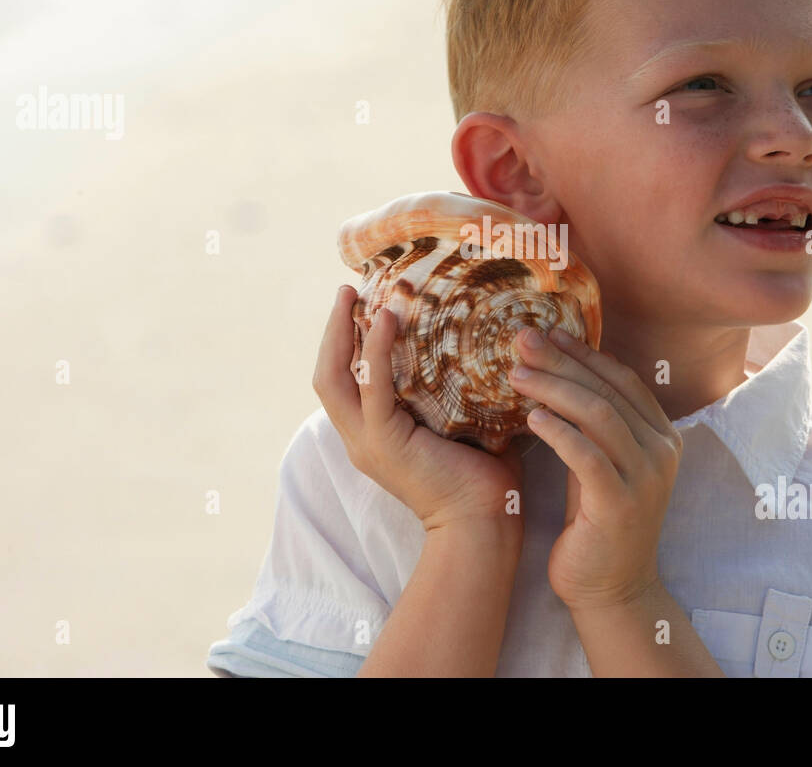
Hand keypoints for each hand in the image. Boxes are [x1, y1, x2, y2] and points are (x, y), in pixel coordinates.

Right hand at [313, 285, 524, 534]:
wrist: (485, 523)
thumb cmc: (486, 476)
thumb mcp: (463, 422)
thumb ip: (457, 388)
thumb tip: (483, 343)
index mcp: (374, 434)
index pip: (344, 379)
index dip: (344, 341)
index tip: (359, 303)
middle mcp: (360, 438)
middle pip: (326, 374)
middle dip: (333, 329)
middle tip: (348, 289)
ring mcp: (367, 442)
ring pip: (334, 378)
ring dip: (341, 331)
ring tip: (354, 294)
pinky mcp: (384, 442)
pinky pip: (372, 388)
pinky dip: (374, 351)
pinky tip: (384, 319)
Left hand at [507, 326, 682, 610]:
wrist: (611, 589)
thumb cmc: (597, 521)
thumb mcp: (599, 462)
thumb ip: (591, 423)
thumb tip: (553, 370)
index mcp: (661, 435)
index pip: (622, 378)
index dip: (584, 352)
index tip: (547, 331)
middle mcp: (661, 450)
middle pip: (607, 390)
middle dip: (561, 360)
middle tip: (521, 339)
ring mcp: (645, 477)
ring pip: (599, 415)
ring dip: (553, 389)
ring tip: (515, 374)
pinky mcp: (620, 503)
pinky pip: (587, 456)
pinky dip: (559, 432)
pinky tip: (531, 418)